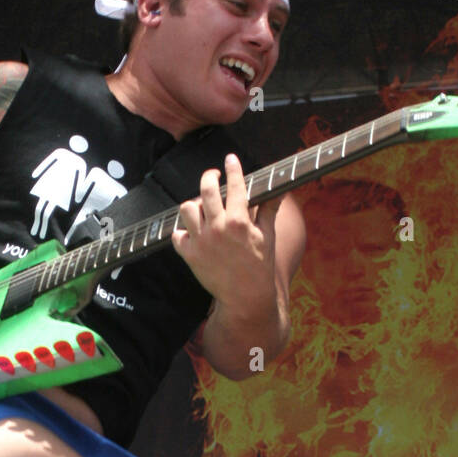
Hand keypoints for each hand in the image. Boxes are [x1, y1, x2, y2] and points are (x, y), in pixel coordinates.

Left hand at [171, 154, 276, 313]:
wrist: (245, 297)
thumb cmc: (259, 266)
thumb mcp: (267, 236)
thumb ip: (270, 209)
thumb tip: (280, 189)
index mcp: (239, 220)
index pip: (234, 184)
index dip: (232, 168)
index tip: (230, 159)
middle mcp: (218, 227)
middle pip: (205, 189)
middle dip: (209, 177)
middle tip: (212, 176)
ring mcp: (201, 241)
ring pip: (187, 209)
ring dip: (194, 205)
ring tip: (201, 207)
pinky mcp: (190, 255)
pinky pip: (177, 234)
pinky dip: (182, 231)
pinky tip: (191, 231)